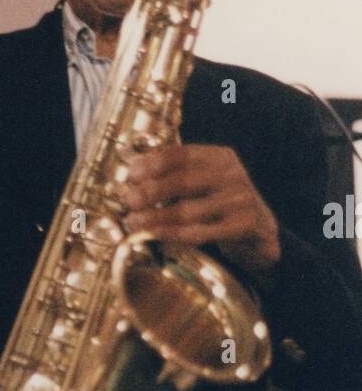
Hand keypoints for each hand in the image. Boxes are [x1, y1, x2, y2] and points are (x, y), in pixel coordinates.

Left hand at [122, 145, 280, 283]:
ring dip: (154, 217)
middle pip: (183, 181)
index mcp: (221, 157)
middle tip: (128, 201)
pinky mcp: (242, 227)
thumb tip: (132, 177)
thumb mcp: (206, 183)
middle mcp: (232, 175)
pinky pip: (199, 232)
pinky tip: (151, 235)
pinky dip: (171, 234)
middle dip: (150, 191)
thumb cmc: (222, 208)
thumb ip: (178, 176)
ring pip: (188, 210)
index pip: (183, 154)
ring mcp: (239, 201)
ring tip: (133, 221)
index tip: (130, 176)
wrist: (262, 235)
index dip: (152, 164)